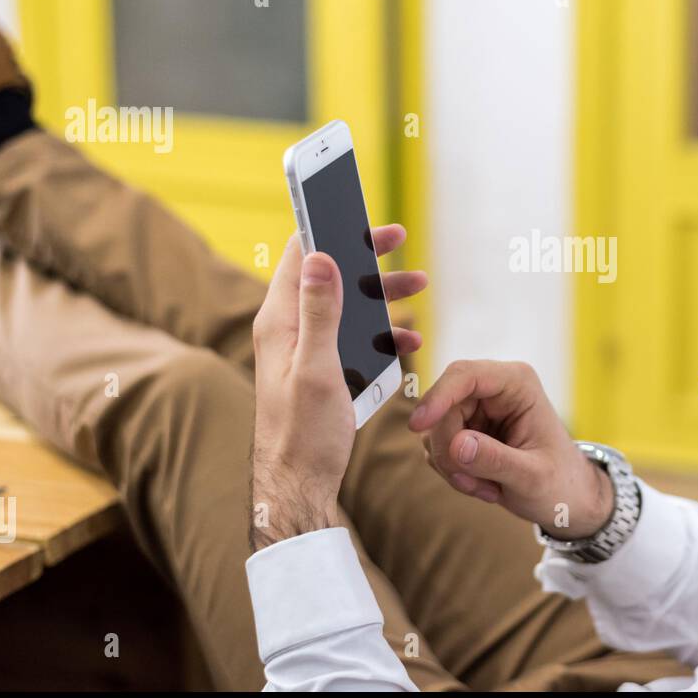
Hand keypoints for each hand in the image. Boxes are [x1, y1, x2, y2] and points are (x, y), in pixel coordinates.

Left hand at [250, 226, 426, 550]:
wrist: (299, 485)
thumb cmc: (304, 434)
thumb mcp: (316, 370)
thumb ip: (318, 312)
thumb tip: (318, 256)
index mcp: (279, 322)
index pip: (298, 254)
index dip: (326, 227)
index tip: (356, 212)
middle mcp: (288, 330)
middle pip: (326, 274)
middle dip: (364, 256)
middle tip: (398, 240)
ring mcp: (304, 350)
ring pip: (344, 305)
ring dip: (380, 295)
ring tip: (418, 286)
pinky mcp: (320, 370)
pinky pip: (352, 338)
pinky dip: (380, 333)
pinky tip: (407, 341)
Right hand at [409, 360, 613, 538]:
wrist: (566, 498)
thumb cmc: (560, 482)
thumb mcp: (533, 476)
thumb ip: (496, 460)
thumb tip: (457, 445)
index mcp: (517, 384)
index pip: (464, 375)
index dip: (438, 397)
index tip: (418, 425)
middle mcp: (494, 390)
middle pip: (443, 407)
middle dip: (450, 451)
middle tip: (471, 483)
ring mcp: (477, 409)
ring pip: (436, 430)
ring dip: (453, 467)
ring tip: (488, 487)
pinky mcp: (467, 430)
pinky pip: (439, 447)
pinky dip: (454, 473)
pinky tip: (484, 485)